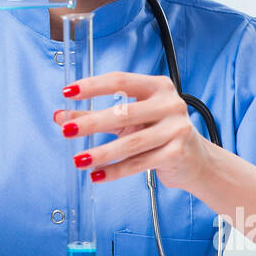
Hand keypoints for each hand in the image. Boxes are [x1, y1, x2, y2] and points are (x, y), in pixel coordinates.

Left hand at [52, 72, 210, 190]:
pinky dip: (115, 171)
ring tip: (78, 160)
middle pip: (123, 113)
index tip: (68, 92)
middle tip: (66, 131)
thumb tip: (60, 116)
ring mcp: (176, 129)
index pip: (120, 80)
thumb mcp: (127, 120)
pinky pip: (139, 163)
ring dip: (100, 153)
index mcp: (158, 87)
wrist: (195, 160)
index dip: (93, 86)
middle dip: (91, 123)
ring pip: (130, 142)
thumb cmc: (158, 132)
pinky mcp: (177, 153)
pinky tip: (97, 175)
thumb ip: (94, 115)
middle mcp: (170, 104)